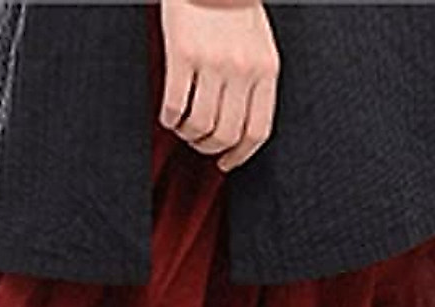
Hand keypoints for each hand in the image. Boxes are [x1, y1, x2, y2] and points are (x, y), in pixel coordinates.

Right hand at [158, 0, 280, 171]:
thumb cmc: (233, 7)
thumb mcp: (259, 45)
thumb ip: (254, 81)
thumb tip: (239, 129)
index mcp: (266, 69)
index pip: (257, 131)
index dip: (240, 155)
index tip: (227, 163)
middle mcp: (243, 69)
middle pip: (227, 134)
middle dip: (210, 148)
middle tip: (200, 145)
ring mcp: (213, 61)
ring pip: (201, 125)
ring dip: (188, 135)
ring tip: (183, 128)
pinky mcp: (183, 53)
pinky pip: (176, 106)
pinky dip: (170, 119)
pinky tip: (169, 116)